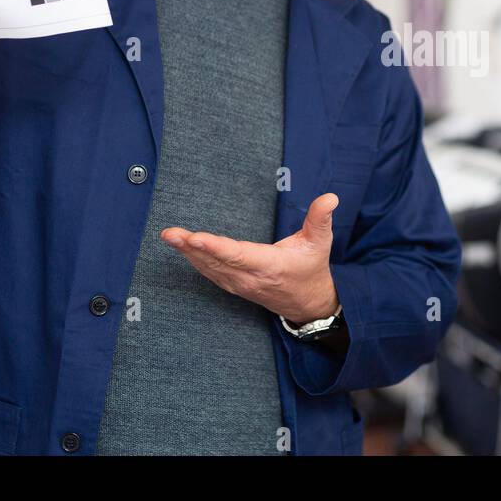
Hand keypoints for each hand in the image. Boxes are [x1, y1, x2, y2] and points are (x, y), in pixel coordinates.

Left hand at [161, 193, 339, 324]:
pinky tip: (182, 247)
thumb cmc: (312, 268)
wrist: (308, 303)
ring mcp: (239, 284)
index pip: (237, 255)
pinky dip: (194, 260)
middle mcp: (249, 277)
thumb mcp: (320, 242)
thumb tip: (331, 197)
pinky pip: (209, 273)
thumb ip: (321, 218)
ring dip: (187, 253)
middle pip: (215, 261)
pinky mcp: (233, 285)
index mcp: (270, 265)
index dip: (215, 247)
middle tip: (170, 233)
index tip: (195, 237)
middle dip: (191, 247)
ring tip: (170, 236)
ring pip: (208, 268)